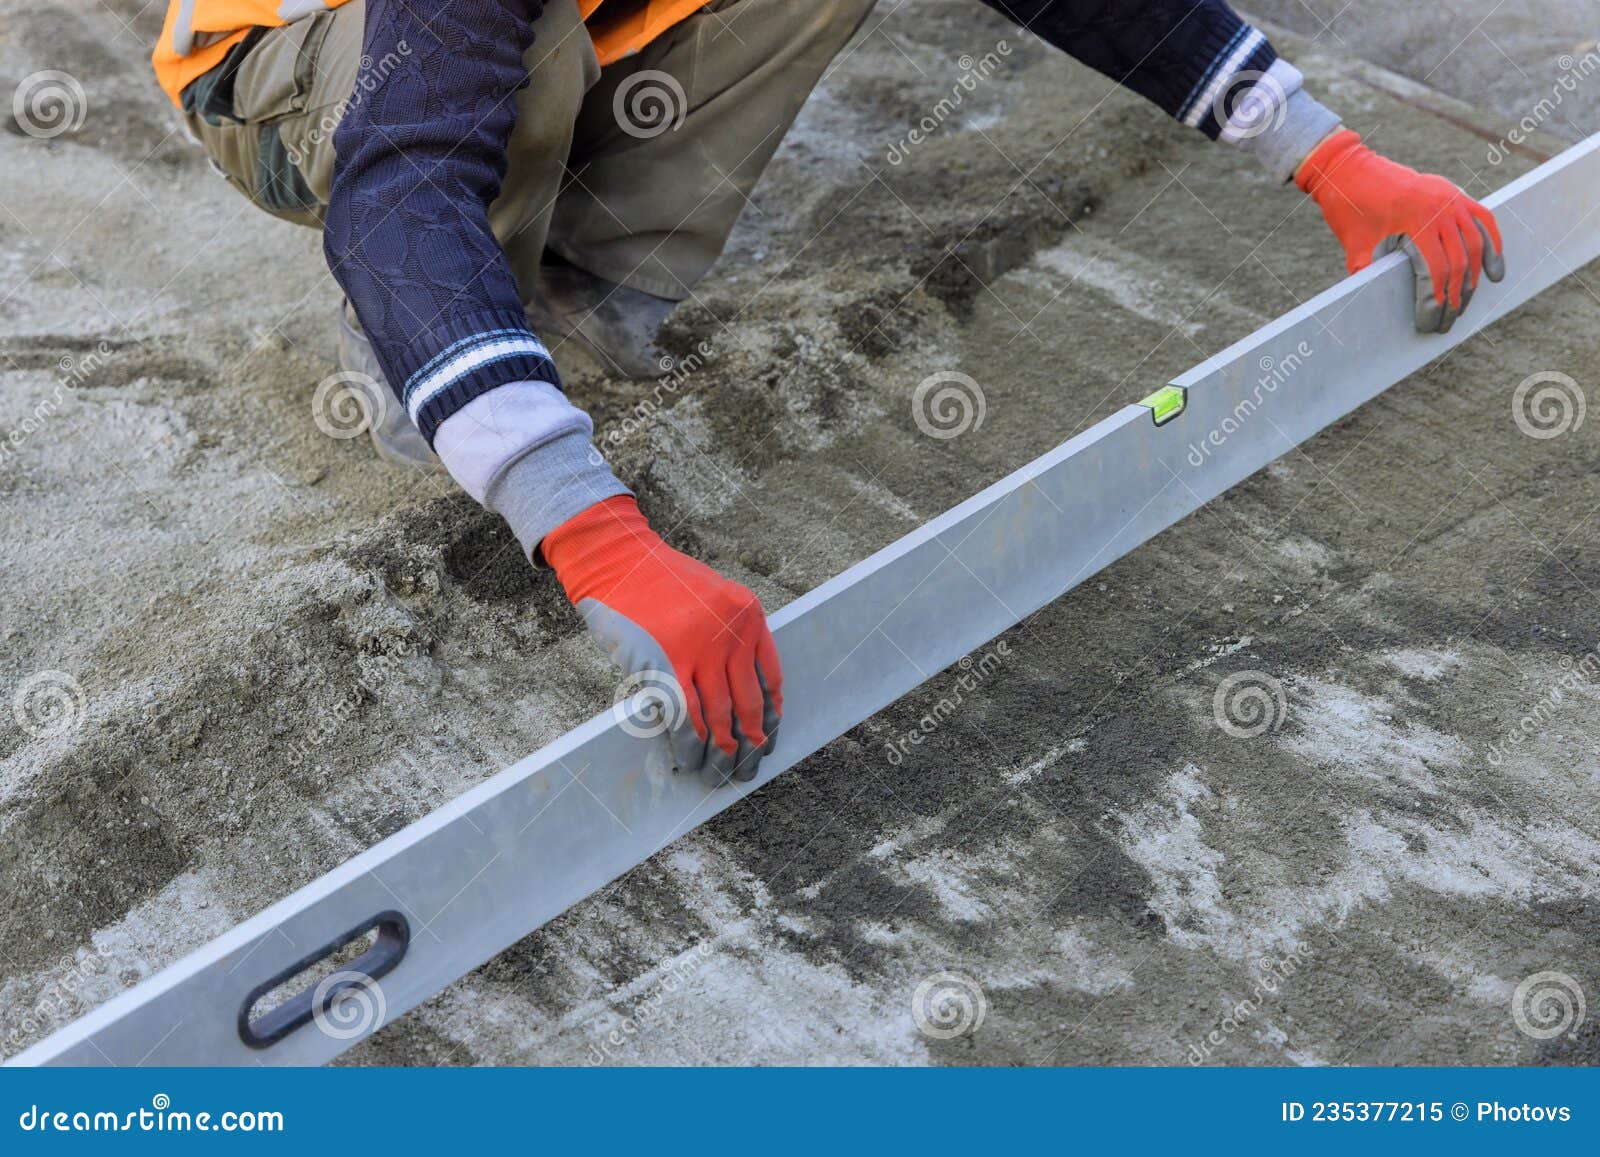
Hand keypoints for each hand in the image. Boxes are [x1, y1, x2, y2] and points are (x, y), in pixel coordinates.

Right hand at [542, 496, 781, 786]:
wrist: (617, 559)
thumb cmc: (658, 580)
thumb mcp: (711, 597)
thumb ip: (728, 636)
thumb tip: (735, 693)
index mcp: (748, 614)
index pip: (771, 676)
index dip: (770, 714)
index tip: (767, 736)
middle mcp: (731, 632)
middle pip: (749, 702)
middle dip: (751, 742)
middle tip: (749, 766)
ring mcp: (699, 649)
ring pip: (719, 716)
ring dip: (721, 751)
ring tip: (720, 773)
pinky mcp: (665, 663)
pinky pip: (686, 716)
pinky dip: (691, 744)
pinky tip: (691, 759)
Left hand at [1296, 129, 1504, 332]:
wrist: (1349, 171)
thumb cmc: (1350, 211)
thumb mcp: (1356, 249)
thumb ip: (1372, 277)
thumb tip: (1380, 313)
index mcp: (1415, 221)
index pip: (1436, 271)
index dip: (1435, 301)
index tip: (1430, 323)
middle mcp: (1439, 208)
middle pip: (1459, 261)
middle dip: (1455, 296)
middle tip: (1447, 321)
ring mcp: (1450, 198)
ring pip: (1475, 244)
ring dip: (1473, 276)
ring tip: (1466, 302)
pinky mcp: (1454, 194)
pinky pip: (1482, 220)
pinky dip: (1491, 245)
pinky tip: (1493, 271)